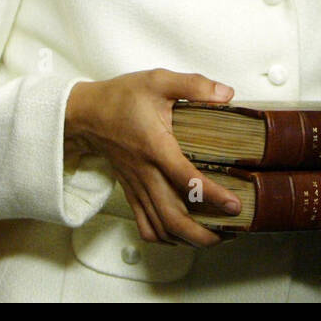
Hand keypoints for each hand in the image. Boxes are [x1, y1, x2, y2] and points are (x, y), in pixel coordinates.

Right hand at [64, 69, 241, 247]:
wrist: (87, 113)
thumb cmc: (122, 97)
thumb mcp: (159, 80)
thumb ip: (194, 85)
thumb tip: (226, 93)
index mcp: (156, 147)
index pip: (185, 179)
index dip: (212, 195)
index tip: (234, 205)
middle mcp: (145, 173)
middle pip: (172, 218)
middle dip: (202, 234)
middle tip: (229, 232)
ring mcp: (137, 186)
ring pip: (160, 227)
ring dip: (187, 239)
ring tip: (213, 237)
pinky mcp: (130, 192)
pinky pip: (145, 225)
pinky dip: (165, 237)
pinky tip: (182, 235)